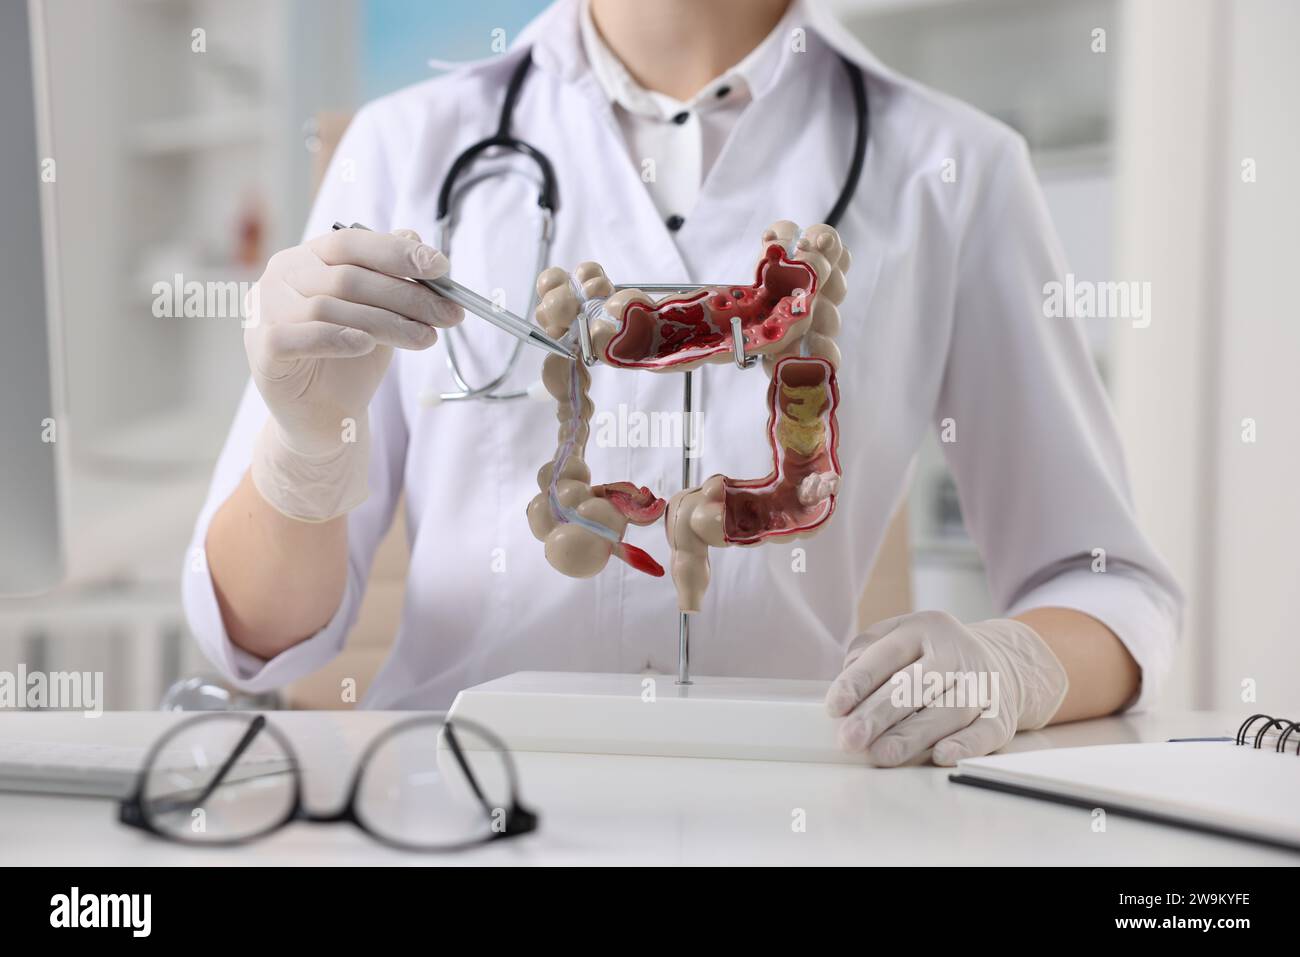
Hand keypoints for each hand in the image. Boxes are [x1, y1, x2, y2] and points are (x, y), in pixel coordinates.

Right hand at [244, 228, 462, 520]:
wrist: (325, 419)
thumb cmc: (350, 362)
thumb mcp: (380, 315)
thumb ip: (392, 279)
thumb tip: (416, 238)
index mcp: (307, 258)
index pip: (351, 242)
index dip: (397, 252)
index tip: (441, 268)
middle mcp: (281, 276)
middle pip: (347, 277)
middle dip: (407, 296)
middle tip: (448, 314)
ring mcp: (265, 311)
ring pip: (329, 306)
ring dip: (387, 322)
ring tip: (426, 339)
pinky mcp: (262, 349)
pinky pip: (298, 336)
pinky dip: (336, 338)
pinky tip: (366, 346)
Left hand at [825, 611, 1067, 766]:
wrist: (1004, 660)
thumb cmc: (933, 655)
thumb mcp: (901, 636)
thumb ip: (868, 652)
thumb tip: (849, 682)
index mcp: (924, 628)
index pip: (886, 655)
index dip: (858, 682)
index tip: (835, 707)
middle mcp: (955, 652)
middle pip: (914, 685)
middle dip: (878, 715)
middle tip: (850, 739)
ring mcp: (983, 682)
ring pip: (948, 710)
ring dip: (913, 735)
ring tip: (881, 755)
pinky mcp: (1001, 714)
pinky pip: (985, 731)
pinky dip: (965, 745)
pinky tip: (941, 756)